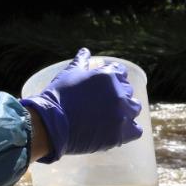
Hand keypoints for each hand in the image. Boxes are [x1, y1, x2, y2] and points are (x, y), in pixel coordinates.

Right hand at [20, 48, 142, 162]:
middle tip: (102, 105)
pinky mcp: (121, 134)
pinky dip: (128, 130)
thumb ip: (81, 62)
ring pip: (134, 108)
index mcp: (108, 75)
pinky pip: (136, 130)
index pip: (121, 72)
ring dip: (125, 111)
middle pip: (128, 91)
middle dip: (118, 95)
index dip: (112, 79)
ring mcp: (122, 114)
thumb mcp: (69, 74)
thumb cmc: (57, 97)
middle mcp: (119, 93)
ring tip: (111, 118)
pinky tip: (116, 131)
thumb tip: (85, 51)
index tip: (103, 87)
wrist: (50, 124)